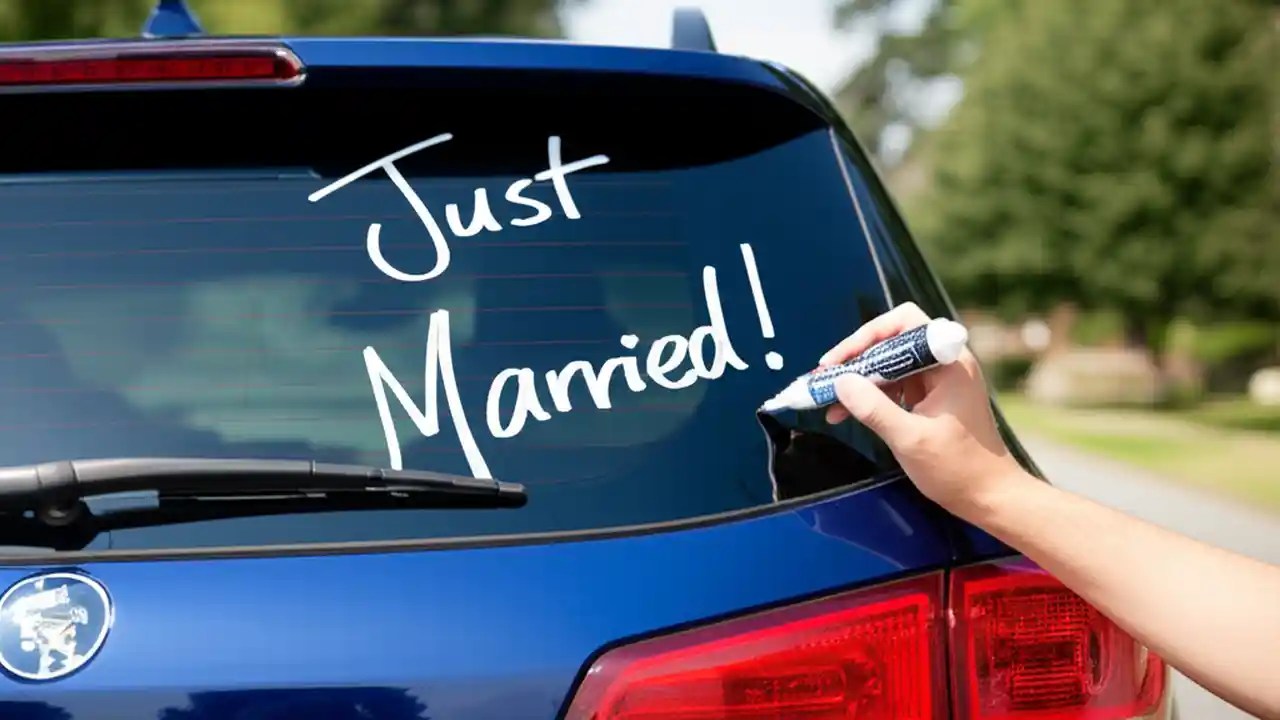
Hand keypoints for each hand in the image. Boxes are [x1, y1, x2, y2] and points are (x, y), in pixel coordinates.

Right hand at [819, 302, 1025, 516]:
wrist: (991, 497)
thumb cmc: (960, 469)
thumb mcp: (910, 439)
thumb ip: (873, 409)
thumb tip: (840, 382)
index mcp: (949, 363)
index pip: (903, 323)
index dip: (867, 336)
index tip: (839, 362)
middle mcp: (946, 363)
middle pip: (892, 341)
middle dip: (856, 359)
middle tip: (825, 378)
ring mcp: (939, 380)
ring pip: (890, 364)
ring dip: (859, 379)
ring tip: (828, 399)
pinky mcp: (933, 397)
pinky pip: (895, 385)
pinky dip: (871, 395)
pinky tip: (847, 412)